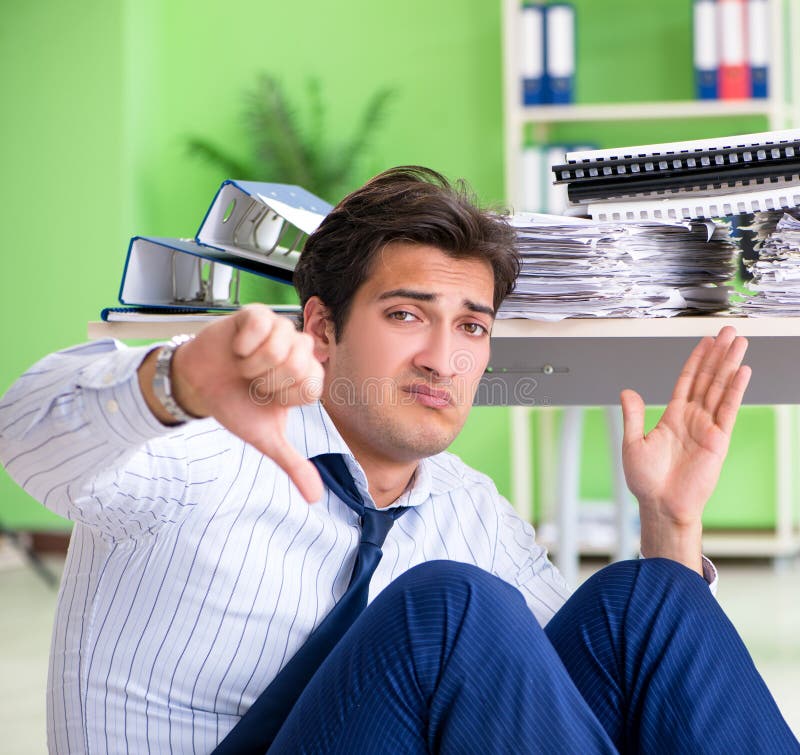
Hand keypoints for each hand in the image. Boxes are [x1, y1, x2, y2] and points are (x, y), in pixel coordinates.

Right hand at [146, 304, 324, 502]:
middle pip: (298, 363)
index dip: (282, 396)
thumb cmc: (235, 406)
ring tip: (243, 365)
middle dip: (267, 380)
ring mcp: (278, 330)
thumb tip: (314, 497)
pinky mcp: (256, 315)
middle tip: (252, 381)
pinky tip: (237, 349)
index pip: (311, 385)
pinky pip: (262, 324)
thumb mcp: (264, 438)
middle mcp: (298, 350)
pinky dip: (244, 343)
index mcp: (307, 376)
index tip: (267, 397)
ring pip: (281, 344)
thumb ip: (292, 463)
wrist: (198, 386)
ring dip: (254, 362)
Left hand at [620, 326, 751, 571]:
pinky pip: (727, 410)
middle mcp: (692, 419)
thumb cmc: (646, 481)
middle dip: (718, 355)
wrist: (660, 505)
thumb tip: (626, 391)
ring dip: (729, 365)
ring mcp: (706, 427)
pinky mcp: (717, 440)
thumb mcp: (632, 442)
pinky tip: (741, 372)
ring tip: (738, 343)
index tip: (705, 342)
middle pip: (708, 379)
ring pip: (719, 389)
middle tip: (728, 332)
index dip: (696, 361)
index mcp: (672, 417)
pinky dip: (734, 390)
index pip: (687, 381)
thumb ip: (632, 415)